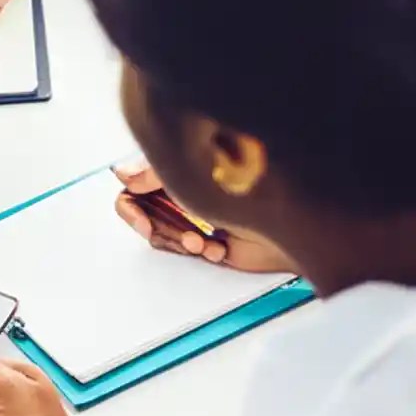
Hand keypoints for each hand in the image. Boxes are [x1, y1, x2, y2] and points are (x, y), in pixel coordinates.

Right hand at [113, 159, 294, 272]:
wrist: (293, 223)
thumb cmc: (257, 189)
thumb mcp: (196, 176)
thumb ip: (155, 172)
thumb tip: (123, 173)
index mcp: (177, 164)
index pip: (132, 185)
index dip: (132, 208)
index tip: (146, 223)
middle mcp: (180, 186)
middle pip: (143, 214)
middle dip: (162, 230)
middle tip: (185, 236)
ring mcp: (192, 213)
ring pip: (160, 235)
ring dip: (180, 241)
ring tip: (205, 241)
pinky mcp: (205, 235)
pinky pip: (181, 249)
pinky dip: (198, 250)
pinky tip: (219, 246)